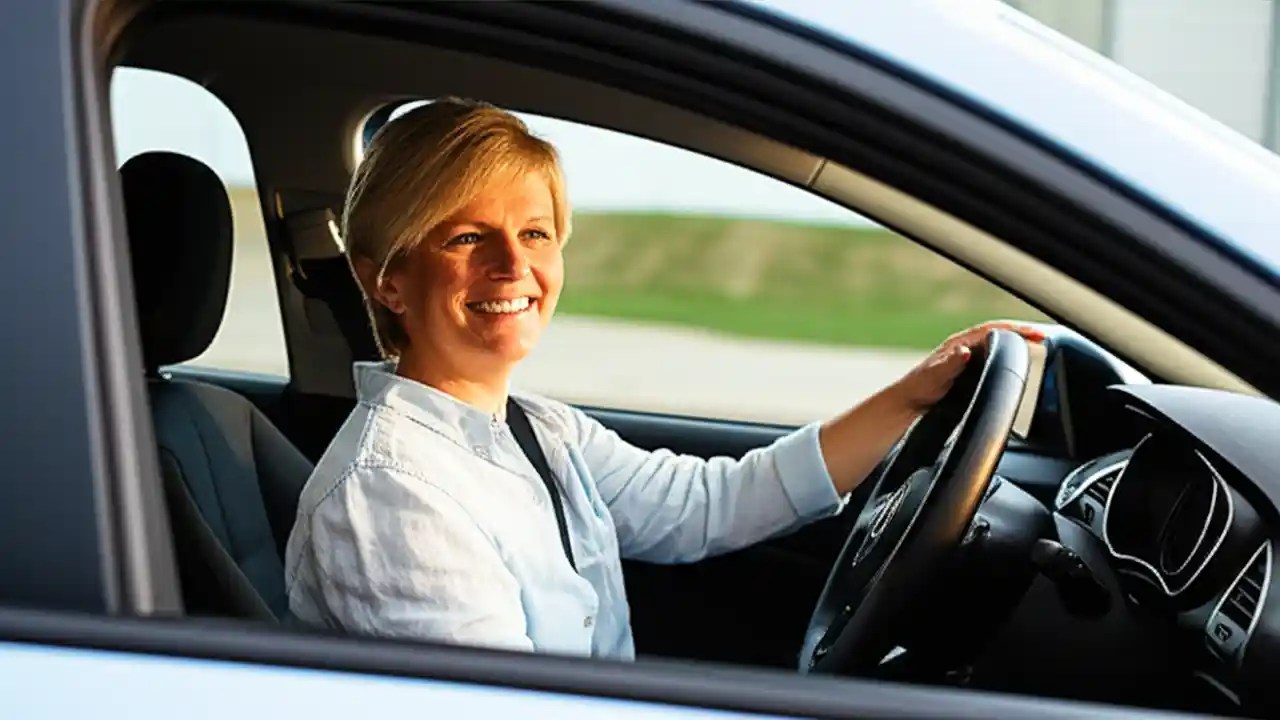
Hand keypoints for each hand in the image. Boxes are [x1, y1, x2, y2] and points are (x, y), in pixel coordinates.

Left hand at [892, 321, 1046, 411]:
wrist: (908, 405)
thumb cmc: (918, 390)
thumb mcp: (933, 377)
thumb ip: (949, 365)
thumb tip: (965, 351)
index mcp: (960, 343)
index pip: (995, 330)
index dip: (1017, 330)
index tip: (1037, 335)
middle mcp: (967, 347)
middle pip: (1001, 334)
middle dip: (1024, 333)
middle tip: (1046, 337)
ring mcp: (970, 358)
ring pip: (1000, 345)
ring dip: (1019, 344)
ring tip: (1041, 345)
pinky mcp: (971, 371)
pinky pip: (996, 358)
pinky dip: (1011, 358)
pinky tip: (1022, 364)